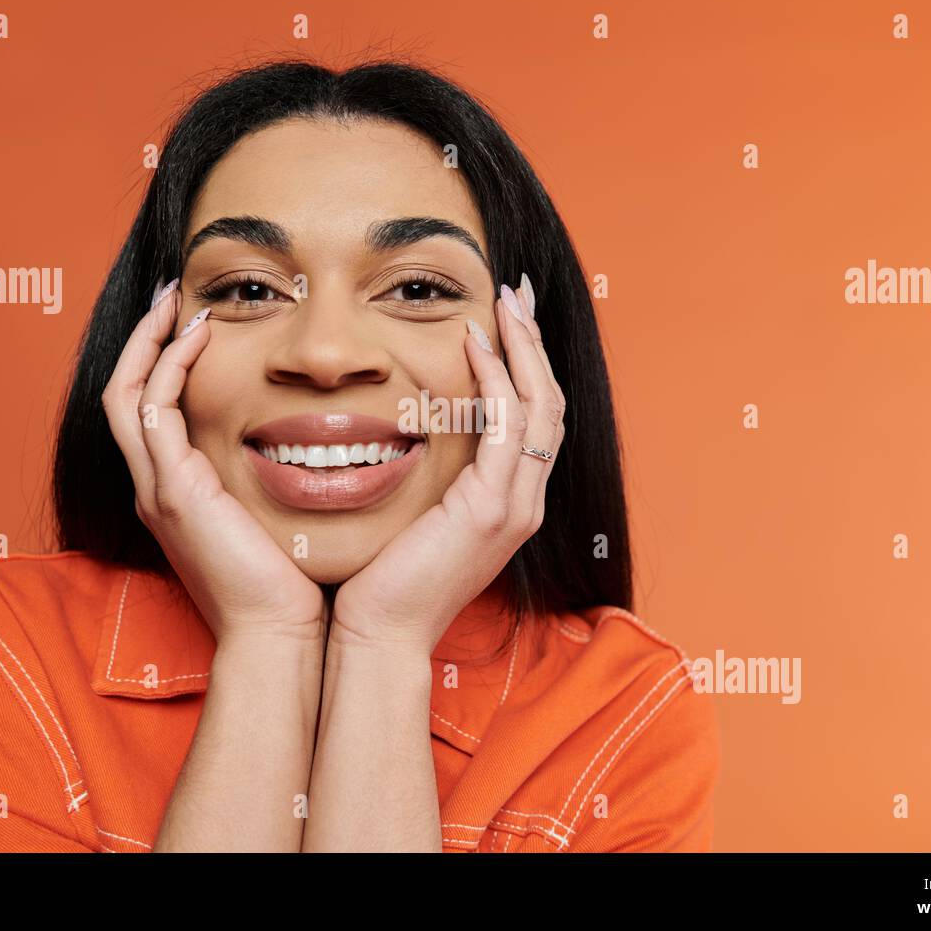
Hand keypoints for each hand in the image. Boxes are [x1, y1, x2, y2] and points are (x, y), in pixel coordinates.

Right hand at [101, 280, 325, 641]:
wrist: (278, 634)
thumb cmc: (289, 585)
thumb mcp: (274, 520)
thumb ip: (275, 482)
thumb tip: (319, 448)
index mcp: (178, 494)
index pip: (152, 413)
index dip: (162, 364)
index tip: (193, 324)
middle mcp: (157, 488)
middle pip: (125, 395)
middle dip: (143, 342)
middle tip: (171, 297)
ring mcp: (158, 490)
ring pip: (127, 395)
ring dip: (147, 343)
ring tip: (176, 303)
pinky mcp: (174, 493)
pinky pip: (154, 411)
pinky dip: (169, 368)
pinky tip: (199, 339)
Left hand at [331, 275, 564, 653]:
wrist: (379, 635)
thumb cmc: (383, 581)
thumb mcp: (417, 517)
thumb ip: (430, 475)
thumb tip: (408, 427)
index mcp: (509, 503)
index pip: (535, 420)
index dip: (527, 366)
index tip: (506, 320)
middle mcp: (524, 502)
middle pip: (551, 404)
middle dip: (535, 345)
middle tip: (517, 294)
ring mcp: (514, 506)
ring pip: (541, 407)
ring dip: (524, 348)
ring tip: (504, 303)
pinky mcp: (491, 509)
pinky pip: (508, 427)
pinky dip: (498, 379)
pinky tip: (474, 344)